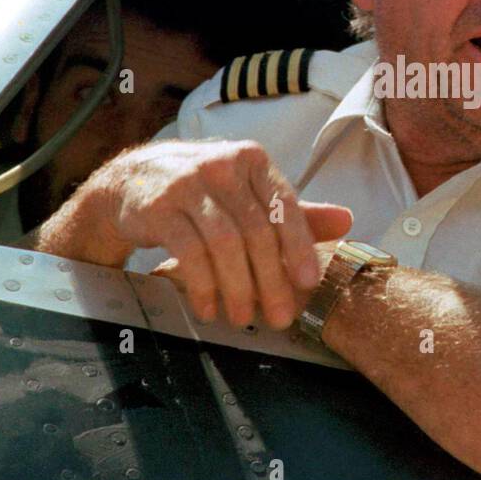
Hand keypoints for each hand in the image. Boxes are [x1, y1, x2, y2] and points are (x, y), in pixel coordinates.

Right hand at [97, 139, 351, 327]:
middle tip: (279, 317)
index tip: (309, 283)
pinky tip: (209, 308)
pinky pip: (188, 251)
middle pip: (256, 230)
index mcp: (253, 161)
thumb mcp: (249, 194)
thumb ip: (294, 212)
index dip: (300, 246)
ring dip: (237, 287)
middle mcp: (223, 165)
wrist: (133, 182)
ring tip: (242, 318)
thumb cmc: (203, 192)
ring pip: (225, 243)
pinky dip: (202, 285)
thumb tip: (347, 220)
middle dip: (271, 280)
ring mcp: (188, 183)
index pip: (284, 206)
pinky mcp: (159, 206)